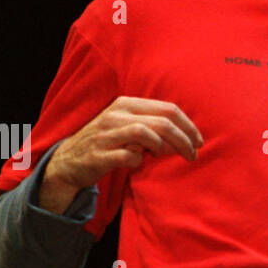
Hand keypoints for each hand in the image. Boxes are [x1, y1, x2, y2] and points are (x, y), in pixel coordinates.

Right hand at [39, 97, 202, 213]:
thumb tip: (186, 137)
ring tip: (164, 156)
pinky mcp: (99, 154)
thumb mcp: (128, 126)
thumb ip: (154, 126)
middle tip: (193, 155)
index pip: (168, 109)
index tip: (199, 142)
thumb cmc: (107, 143)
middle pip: (162, 122)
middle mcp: (117, 114)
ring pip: (146, 133)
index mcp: (127, 104)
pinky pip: (128, 156)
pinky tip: (138, 163)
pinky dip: (138, 161)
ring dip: (162, 148)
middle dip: (184, 140)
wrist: (68, 162)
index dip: (189, 126)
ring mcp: (106, 134)